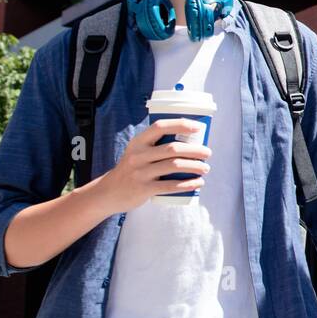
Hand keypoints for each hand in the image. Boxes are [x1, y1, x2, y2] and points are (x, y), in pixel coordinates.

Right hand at [94, 118, 211, 212]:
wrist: (108, 192)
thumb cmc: (132, 169)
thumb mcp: (137, 152)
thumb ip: (155, 145)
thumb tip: (189, 139)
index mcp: (138, 142)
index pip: (160, 127)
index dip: (180, 124)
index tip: (197, 127)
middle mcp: (138, 155)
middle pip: (172, 148)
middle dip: (195, 150)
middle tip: (207, 153)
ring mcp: (140, 173)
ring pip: (174, 166)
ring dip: (195, 166)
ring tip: (205, 168)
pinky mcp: (143, 189)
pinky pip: (170, 186)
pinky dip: (188, 184)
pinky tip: (198, 183)